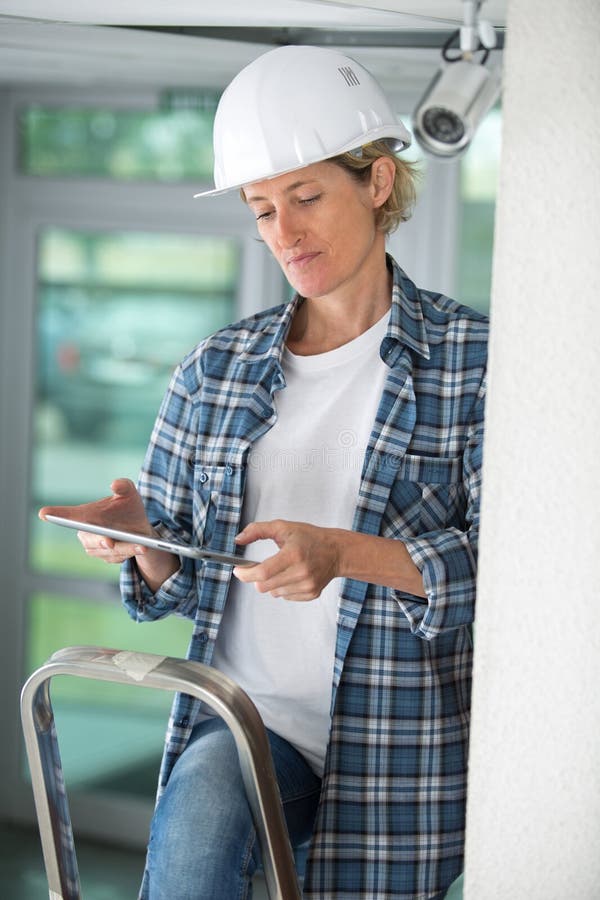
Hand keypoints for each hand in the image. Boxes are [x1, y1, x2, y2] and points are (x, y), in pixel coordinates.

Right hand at [39, 478, 154, 564]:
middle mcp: (86, 532)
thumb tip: (115, 483)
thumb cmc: (128, 508)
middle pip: (89, 540)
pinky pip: (118, 557)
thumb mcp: (129, 493)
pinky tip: (142, 548)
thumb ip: (123, 486)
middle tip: (109, 542)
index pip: (68, 515)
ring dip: (124, 548)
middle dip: (99, 542)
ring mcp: (95, 547)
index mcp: (86, 514)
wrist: (141, 528)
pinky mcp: (107, 557)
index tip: (44, 513)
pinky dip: (130, 552)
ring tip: (140, 545)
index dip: (56, 513)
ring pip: (107, 551)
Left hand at [233, 519, 340, 600]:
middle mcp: (301, 572)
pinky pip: (285, 597)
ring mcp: (307, 585)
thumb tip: (238, 539)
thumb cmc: (310, 538)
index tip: (238, 571)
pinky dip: (283, 588)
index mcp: (293, 554)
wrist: (336, 551)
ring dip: (271, 583)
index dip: (246, 574)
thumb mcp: (283, 527)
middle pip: (264, 586)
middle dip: (256, 578)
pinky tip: (292, 576)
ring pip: (273, 593)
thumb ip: (258, 530)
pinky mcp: (311, 594)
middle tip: (259, 568)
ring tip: (283, 568)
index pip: (263, 572)